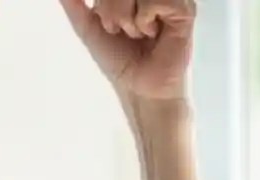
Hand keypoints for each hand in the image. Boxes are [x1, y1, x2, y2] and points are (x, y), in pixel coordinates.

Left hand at [58, 0, 196, 99]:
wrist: (140, 90)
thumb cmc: (121, 60)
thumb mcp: (88, 25)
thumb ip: (73, 2)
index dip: (105, 3)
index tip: (107, 24)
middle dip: (110, 6)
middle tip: (117, 29)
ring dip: (125, 14)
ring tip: (136, 33)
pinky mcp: (185, 10)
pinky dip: (144, 19)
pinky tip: (153, 34)